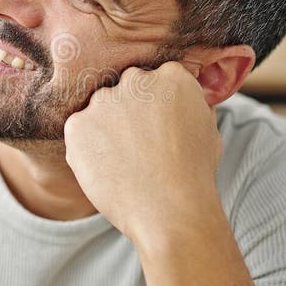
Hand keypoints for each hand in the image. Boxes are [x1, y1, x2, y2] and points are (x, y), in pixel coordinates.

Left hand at [63, 62, 223, 240]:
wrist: (170, 209)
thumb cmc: (193, 175)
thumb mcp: (208, 129)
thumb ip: (189, 105)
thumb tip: (179, 102)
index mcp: (172, 76)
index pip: (156, 78)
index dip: (156, 105)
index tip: (159, 127)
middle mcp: (136, 80)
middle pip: (126, 88)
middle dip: (130, 111)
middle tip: (139, 145)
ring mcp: (103, 101)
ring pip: (100, 109)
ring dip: (107, 128)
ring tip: (125, 161)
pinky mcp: (77, 123)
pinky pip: (79, 130)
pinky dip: (87, 147)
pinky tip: (107, 167)